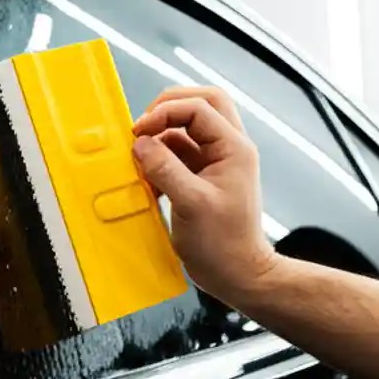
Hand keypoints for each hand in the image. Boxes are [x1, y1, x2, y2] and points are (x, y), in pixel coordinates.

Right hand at [131, 86, 279, 299]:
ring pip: (186, 129)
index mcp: (233, 148)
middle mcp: (227, 149)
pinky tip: (147, 178)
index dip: (166, 112)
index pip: (199, 107)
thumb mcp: (191, 204)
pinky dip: (158, 159)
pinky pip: (177, 154)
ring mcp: (214, 163)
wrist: (237, 274)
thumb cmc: (225, 245)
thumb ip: (165, 169)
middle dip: (167, 108)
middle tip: (142, 126)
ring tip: (141, 157)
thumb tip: (141, 144)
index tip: (140, 131)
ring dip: (160, 137)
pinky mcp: (200, 178)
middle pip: (200, 104)